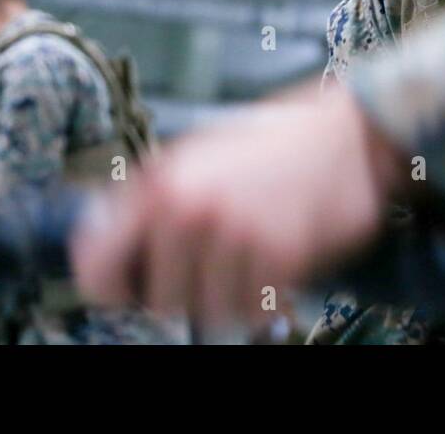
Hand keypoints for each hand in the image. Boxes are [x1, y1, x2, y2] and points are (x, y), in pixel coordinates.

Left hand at [69, 80, 405, 327]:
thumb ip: (150, 200)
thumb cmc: (272, 142)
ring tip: (246, 256)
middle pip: (159, 300)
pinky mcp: (280, 257)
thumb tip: (98, 242)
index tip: (127, 286)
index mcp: (160, 184)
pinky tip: (274, 258)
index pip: (98, 269)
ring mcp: (236, 235)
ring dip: (226, 294)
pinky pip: (253, 308)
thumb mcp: (196, 155)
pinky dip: (263, 294)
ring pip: (207, 311)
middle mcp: (191, 210)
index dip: (111, 284)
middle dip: (182, 288)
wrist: (347, 133)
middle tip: (210, 263)